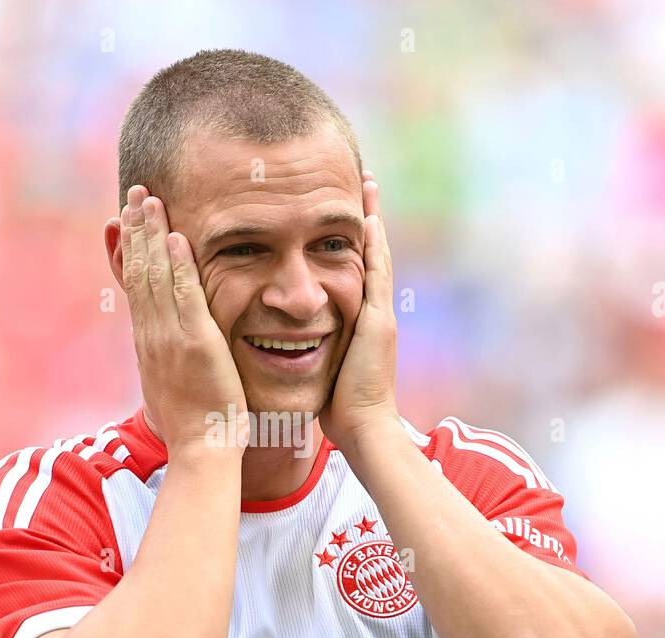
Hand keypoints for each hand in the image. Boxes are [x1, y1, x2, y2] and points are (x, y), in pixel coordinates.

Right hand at [121, 185, 248, 457]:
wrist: (202, 450)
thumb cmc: (195, 424)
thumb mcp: (173, 383)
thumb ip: (169, 357)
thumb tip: (164, 347)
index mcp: (147, 342)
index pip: (134, 285)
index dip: (129, 248)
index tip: (125, 217)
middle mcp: (152, 335)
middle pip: (138, 271)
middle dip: (136, 229)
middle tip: (136, 192)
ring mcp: (171, 338)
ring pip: (156, 276)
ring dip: (153, 234)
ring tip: (151, 199)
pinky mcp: (196, 344)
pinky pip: (185, 296)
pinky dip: (179, 265)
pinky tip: (178, 237)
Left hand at [320, 171, 400, 456]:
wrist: (362, 428)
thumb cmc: (338, 408)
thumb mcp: (321, 368)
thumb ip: (312, 350)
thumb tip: (285, 344)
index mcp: (357, 322)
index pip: (350, 272)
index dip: (346, 241)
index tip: (339, 211)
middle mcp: (371, 312)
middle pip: (368, 255)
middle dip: (364, 220)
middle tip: (362, 182)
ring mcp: (378, 314)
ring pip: (375, 256)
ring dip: (371, 220)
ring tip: (368, 185)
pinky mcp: (378, 321)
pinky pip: (376, 274)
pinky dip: (374, 246)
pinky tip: (369, 218)